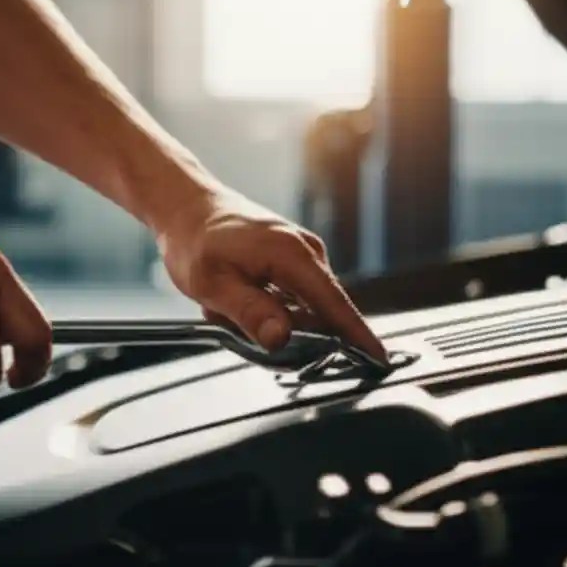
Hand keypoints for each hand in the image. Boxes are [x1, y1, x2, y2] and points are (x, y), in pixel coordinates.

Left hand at [157, 190, 386, 361]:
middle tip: (236, 322)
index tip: (379, 359)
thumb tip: (282, 338)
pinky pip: (295, 298)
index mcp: (292, 255)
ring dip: (269, 318)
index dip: (358, 336)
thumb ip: (250, 313)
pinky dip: (268, 307)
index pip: (335, 304)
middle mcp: (306, 251)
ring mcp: (303, 255)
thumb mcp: (212, 285)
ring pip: (305, 309)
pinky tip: (238, 296)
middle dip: (287, 332)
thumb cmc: (196, 241)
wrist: (187, 207)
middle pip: (322, 312)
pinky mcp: (295, 260)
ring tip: (228, 304)